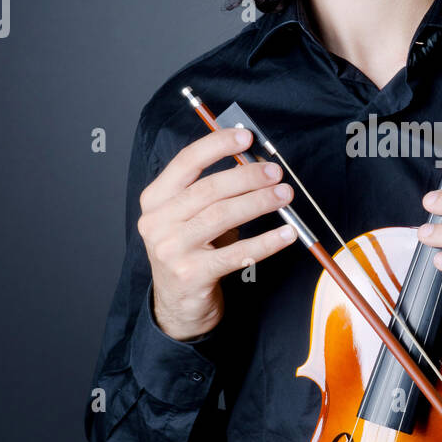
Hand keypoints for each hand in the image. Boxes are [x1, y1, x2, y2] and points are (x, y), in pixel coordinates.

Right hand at [137, 126, 296, 340]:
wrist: (177, 304)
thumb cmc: (189, 252)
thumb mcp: (187, 217)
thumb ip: (211, 189)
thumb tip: (254, 161)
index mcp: (155, 200)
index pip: (186, 162)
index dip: (218, 145)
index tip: (246, 136)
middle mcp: (157, 222)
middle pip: (209, 189)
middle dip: (248, 176)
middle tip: (275, 173)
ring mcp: (171, 249)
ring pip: (222, 216)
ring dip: (259, 202)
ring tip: (284, 196)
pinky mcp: (192, 274)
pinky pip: (237, 253)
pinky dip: (266, 241)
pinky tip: (286, 233)